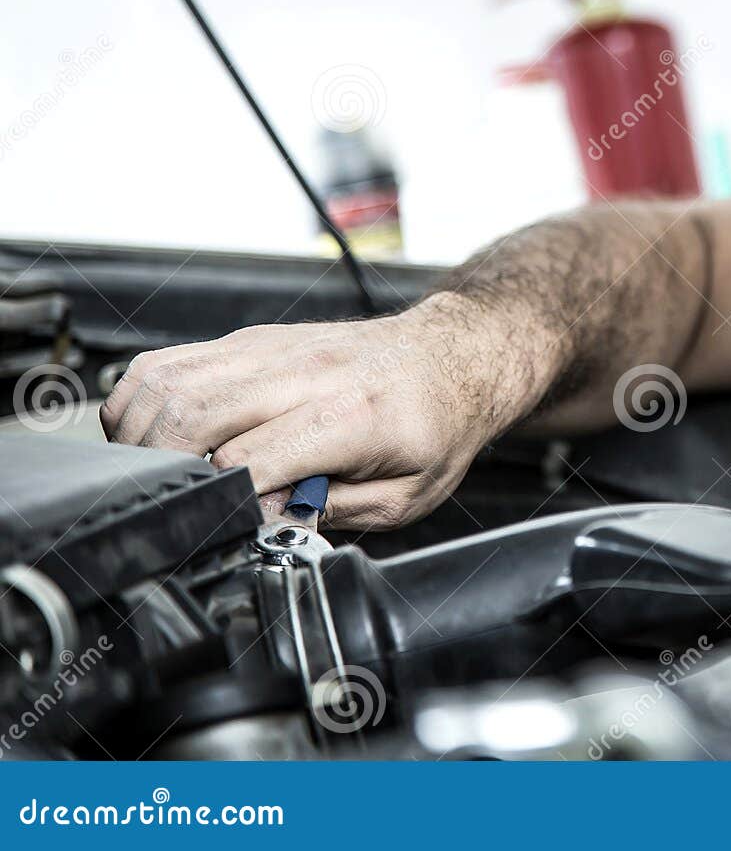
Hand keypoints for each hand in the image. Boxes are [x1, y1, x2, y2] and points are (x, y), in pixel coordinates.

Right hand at [101, 294, 504, 529]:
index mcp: (348, 416)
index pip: (247, 461)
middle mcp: (303, 373)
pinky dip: (142, 400)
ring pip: (166, 384)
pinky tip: (159, 434)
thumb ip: (335, 513)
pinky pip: (169, 362)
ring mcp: (270, 349)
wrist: (453, 355)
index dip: (228, 505)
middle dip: (167, 473)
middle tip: (185, 504)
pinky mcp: (251, 340)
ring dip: (142, 436)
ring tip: (163, 473)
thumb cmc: (436, 422)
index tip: (241, 522)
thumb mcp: (408, 495)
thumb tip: (271, 524)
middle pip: (189, 418)